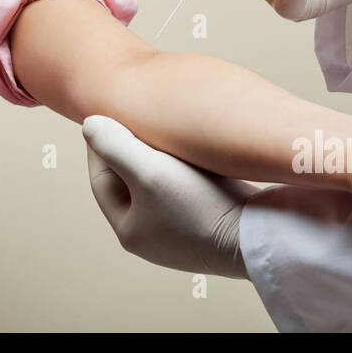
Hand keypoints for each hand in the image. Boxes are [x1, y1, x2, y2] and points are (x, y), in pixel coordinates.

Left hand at [83, 115, 258, 277]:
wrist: (261, 235)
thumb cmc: (201, 208)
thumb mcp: (149, 170)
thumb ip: (114, 144)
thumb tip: (89, 125)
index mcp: (130, 231)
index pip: (101, 179)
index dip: (101, 146)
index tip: (110, 116)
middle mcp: (154, 236)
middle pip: (131, 181)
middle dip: (133, 149)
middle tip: (140, 119)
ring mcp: (183, 232)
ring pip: (161, 183)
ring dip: (162, 156)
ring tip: (168, 130)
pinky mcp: (211, 223)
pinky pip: (189, 188)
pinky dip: (188, 168)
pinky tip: (197, 150)